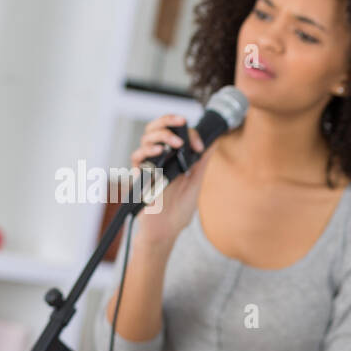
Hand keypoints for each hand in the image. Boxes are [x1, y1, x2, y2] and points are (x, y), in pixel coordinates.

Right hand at [128, 114, 209, 248]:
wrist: (166, 230)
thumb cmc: (179, 211)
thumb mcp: (195, 184)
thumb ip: (201, 163)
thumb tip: (212, 143)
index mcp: (175, 158)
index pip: (177, 134)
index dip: (188, 133)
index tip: (199, 145)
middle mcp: (161, 158)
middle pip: (157, 129)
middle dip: (168, 120)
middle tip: (181, 120)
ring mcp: (149, 165)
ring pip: (147, 137)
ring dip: (161, 134)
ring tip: (175, 142)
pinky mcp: (139, 175)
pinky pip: (138, 157)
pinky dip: (148, 151)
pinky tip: (159, 151)